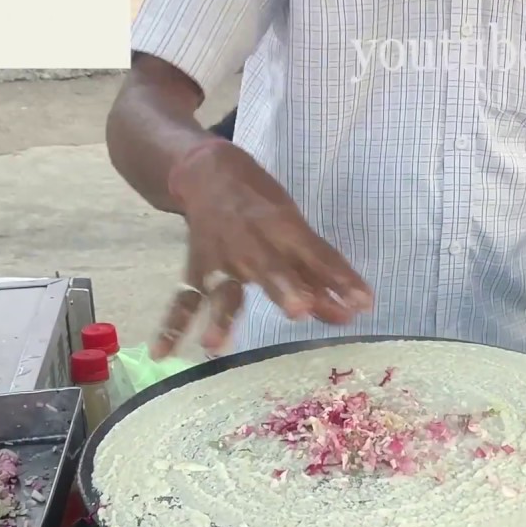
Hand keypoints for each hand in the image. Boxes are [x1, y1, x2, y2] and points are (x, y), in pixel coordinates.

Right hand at [151, 139, 372, 358]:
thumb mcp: (295, 226)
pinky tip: (161, 353)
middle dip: (286, 289)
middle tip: (300, 309)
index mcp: (284, 228)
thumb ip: (320, 271)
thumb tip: (355, 308)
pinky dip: (172, 326)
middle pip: (272, 270)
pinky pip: (185, 301)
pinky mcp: (198, 271)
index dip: (341, 278)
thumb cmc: (263, 204)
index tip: (364, 302)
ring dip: (222, 317)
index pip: (318, 255)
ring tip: (214, 345)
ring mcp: (221, 260)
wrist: (207, 173)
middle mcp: (253, 245)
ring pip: (225, 290)